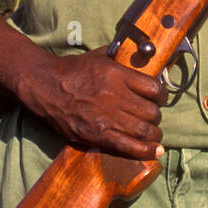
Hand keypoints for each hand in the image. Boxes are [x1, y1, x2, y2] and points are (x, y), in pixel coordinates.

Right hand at [22, 44, 167, 160]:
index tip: (159, 98)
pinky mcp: (97, 135)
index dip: (161, 95)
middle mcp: (114, 96)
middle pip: (151, 112)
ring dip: (153, 134)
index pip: (154, 89)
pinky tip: (155, 152)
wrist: (45, 86)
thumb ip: (122, 58)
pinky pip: (128, 146)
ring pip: (143, 130)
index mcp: (117, 75)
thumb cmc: (73, 70)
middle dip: (156, 116)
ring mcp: (106, 117)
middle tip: (152, 118)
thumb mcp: (100, 56)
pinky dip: (145, 151)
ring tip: (153, 134)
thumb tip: (143, 55)